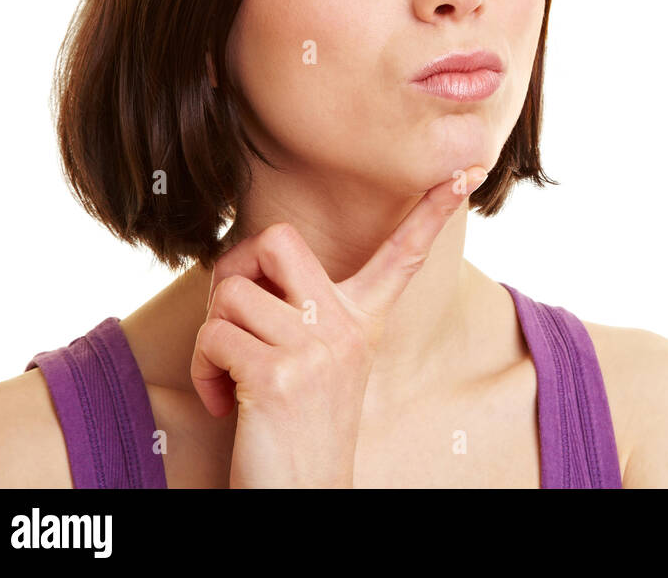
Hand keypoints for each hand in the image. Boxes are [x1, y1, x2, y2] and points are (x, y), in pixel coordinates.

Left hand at [189, 165, 489, 487]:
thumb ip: (303, 314)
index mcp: (364, 320)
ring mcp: (316, 349)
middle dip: (235, 266)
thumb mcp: (319, 363)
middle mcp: (347, 328)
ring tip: (231, 376)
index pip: (403, 254)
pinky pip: (214, 338)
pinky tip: (224, 403)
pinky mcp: (279, 375)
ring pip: (229, 295)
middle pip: (278, 240)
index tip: (463, 173)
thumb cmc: (298, 429)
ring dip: (212, 337)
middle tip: (234, 312)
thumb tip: (245, 272)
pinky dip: (204, 370)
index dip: (432, 212)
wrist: (303, 495)